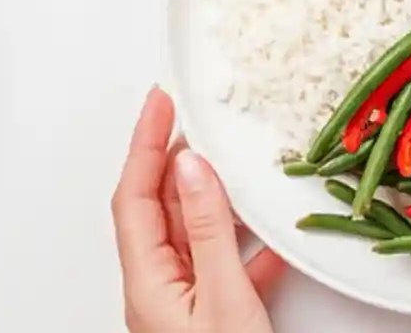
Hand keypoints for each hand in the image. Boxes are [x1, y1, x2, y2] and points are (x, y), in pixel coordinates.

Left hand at [112, 87, 285, 331]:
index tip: (162, 99)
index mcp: (149, 283)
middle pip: (159, 210)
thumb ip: (210, 230)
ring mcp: (187, 304)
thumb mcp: (224, 298)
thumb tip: (192, 167)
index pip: (136, 196)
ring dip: (216, 195)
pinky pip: (228, 264)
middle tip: (195, 116)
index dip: (145, 143)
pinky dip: (250, 240)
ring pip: (197, 234)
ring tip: (235, 160)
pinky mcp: (217, 317)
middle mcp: (160, 290)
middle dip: (174, 158)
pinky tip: (274, 232)